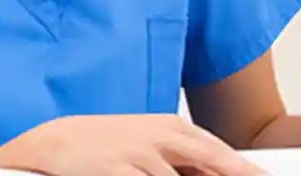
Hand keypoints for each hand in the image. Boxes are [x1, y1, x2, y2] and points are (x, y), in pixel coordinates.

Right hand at [0, 114, 266, 175]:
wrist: (54, 144)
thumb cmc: (105, 145)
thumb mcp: (148, 143)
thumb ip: (183, 158)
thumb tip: (223, 169)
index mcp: (173, 129)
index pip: (221, 154)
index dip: (246, 171)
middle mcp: (161, 139)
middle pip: (212, 162)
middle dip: (236, 175)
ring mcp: (139, 156)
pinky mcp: (117, 171)